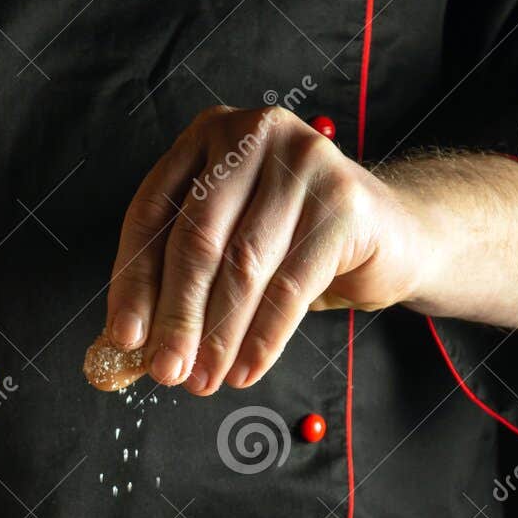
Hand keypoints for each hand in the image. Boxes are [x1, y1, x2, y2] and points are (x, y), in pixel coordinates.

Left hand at [104, 105, 426, 393]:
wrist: (393, 235)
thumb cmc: (296, 244)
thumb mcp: (231, 249)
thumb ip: (181, 280)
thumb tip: (127, 345)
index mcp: (209, 137)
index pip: (152, 214)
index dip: (134, 281)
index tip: (123, 339)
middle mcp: (253, 136)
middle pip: (197, 239)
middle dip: (177, 316)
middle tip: (166, 372)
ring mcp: (303, 162)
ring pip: (243, 266)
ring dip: (219, 335)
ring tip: (204, 381)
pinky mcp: (343, 202)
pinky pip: (291, 286)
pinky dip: (264, 338)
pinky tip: (246, 370)